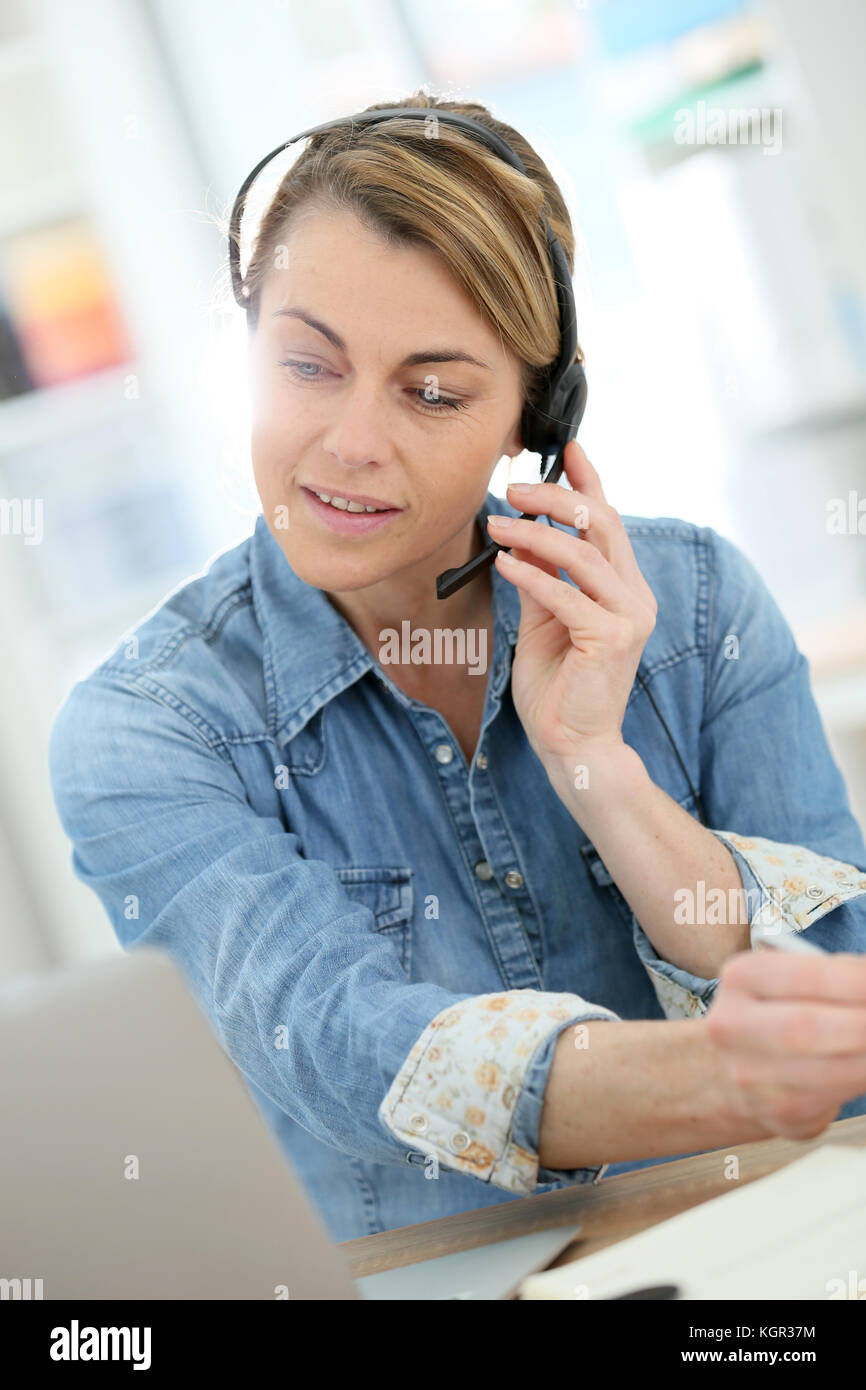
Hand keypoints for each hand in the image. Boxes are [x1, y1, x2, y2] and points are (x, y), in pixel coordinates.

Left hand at [487, 440, 656, 769]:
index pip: (609, 521)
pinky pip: (566, 594)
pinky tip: (503, 563)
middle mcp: (634, 596)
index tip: (565, 447)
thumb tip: (523, 532)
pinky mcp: (611, 639)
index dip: (590, 480)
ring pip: (583, 553)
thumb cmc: (558, 685)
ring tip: (496, 524)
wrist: (572, 743)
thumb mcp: (544, 616)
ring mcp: (628, 617)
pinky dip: (531, 574)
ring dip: (534, 532)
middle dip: (556, 497)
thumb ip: (541, 575)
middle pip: (602, 523)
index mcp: (623, 587)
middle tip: (513, 487)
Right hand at [705, 949, 865, 1139]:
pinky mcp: (780, 1113)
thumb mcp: (792, 978)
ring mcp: (752, 1076)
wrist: (733, 1066)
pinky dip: (863, 1078)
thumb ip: (838, 975)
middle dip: (862, 1024)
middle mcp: (734, 1027)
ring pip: (830, 1071)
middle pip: (807, 1028)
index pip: (805, 976)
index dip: (856, 981)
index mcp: (741, 978)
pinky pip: (837, 1098)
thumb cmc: (776, 1012)